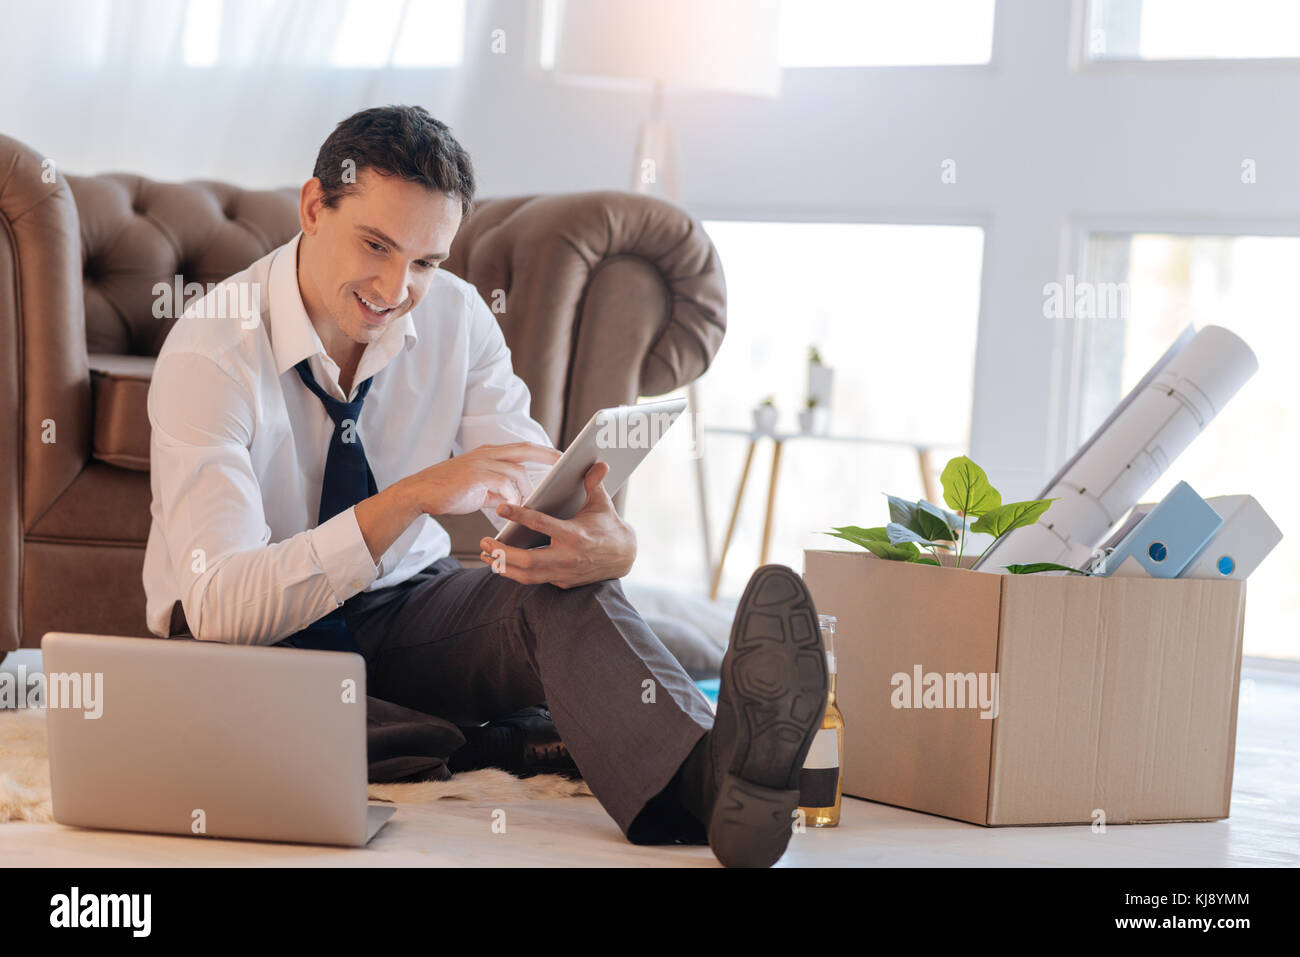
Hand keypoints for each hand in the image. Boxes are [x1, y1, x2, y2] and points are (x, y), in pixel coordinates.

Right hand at [397, 442, 561, 516]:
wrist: (419, 493)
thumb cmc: (449, 492)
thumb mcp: (478, 489)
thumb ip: (497, 490)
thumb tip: (515, 501)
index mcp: (489, 454)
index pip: (521, 448)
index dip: (542, 451)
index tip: (560, 457)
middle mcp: (487, 454)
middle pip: (525, 449)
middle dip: (547, 455)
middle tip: (565, 463)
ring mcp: (480, 463)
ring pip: (516, 471)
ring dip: (525, 490)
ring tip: (526, 505)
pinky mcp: (474, 476)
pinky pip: (502, 483)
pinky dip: (511, 496)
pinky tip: (511, 507)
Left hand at [478, 460, 635, 587]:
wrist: (624, 558)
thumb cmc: (609, 527)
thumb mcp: (602, 505)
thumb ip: (594, 484)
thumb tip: (598, 462)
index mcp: (576, 535)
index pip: (542, 525)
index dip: (520, 516)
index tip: (501, 509)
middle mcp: (568, 557)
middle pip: (528, 561)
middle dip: (503, 552)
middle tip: (484, 541)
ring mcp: (564, 573)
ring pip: (527, 576)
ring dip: (503, 566)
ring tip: (487, 554)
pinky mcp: (562, 582)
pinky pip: (534, 579)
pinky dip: (516, 572)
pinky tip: (502, 562)